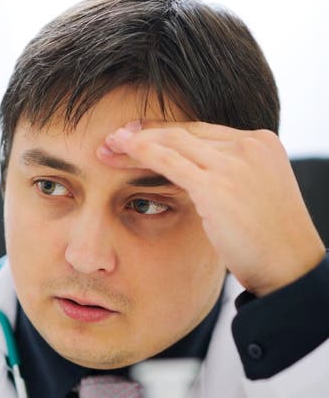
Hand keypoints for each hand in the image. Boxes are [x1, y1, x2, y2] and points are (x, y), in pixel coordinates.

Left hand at [97, 121, 325, 296]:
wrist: (290, 266)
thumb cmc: (271, 245)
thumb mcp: (254, 201)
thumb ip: (231, 184)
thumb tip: (204, 190)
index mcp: (262, 144)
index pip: (204, 132)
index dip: (167, 134)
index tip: (139, 138)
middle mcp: (249, 145)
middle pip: (187, 131)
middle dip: (146, 134)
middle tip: (114, 138)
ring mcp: (235, 163)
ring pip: (173, 142)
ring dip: (136, 143)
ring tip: (107, 147)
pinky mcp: (217, 185)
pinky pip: (170, 162)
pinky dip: (141, 155)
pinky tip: (119, 155)